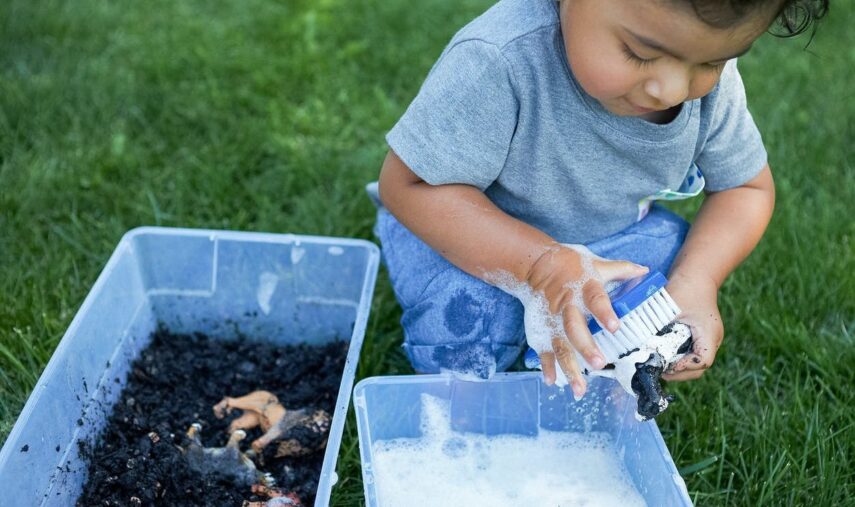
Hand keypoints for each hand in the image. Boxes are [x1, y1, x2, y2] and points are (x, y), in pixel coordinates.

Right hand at [521, 244, 648, 395]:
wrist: (538, 267)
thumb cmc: (573, 267)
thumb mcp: (597, 264)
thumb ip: (621, 270)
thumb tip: (645, 271)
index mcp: (584, 289)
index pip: (596, 300)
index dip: (604, 313)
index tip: (615, 327)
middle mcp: (567, 306)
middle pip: (574, 328)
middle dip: (586, 348)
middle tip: (600, 365)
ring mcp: (552, 320)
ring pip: (560, 345)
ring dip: (569, 367)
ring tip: (579, 388)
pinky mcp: (542, 330)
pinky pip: (544, 350)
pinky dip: (547, 366)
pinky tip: (553, 382)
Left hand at [662, 273, 723, 380]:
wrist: (696, 272)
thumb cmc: (686, 287)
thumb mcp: (669, 306)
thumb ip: (656, 325)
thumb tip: (638, 344)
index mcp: (710, 334)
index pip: (702, 361)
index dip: (683, 367)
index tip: (664, 364)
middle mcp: (712, 339)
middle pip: (698, 368)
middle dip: (678, 372)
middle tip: (656, 370)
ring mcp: (707, 338)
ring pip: (694, 363)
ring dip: (676, 366)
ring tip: (656, 364)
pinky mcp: (699, 335)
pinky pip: (689, 353)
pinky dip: (676, 357)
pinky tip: (660, 354)